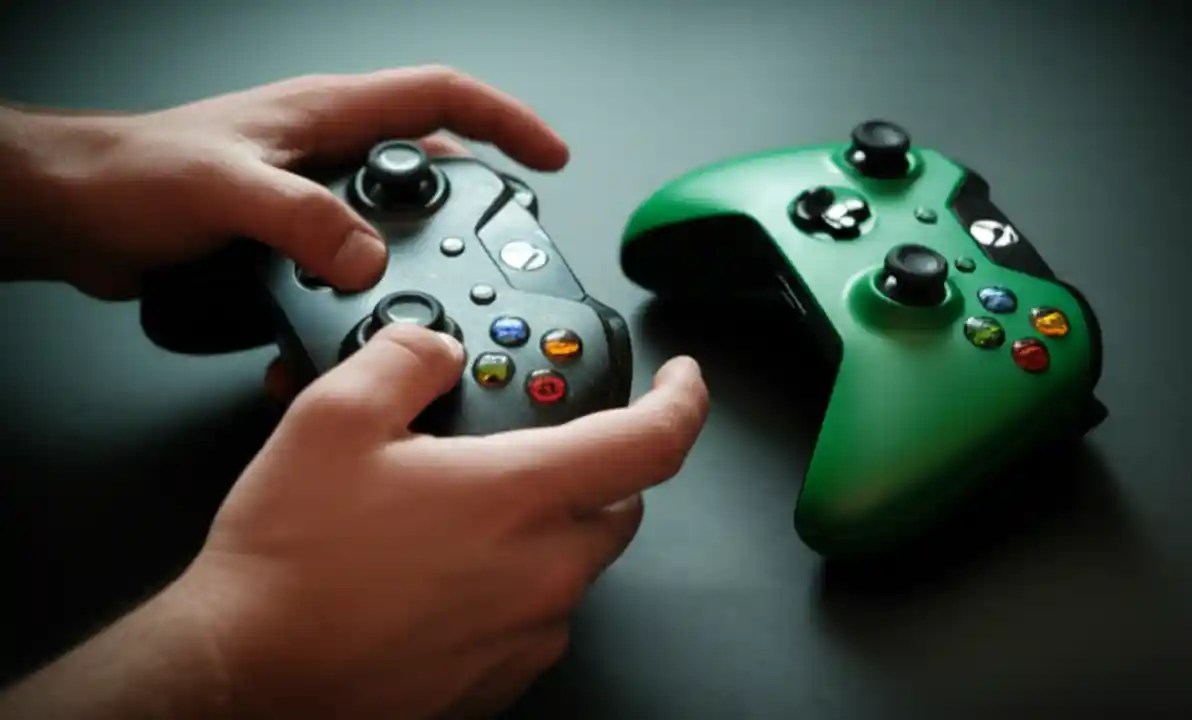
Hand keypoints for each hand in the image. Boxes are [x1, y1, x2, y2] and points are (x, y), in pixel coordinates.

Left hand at [0, 66, 566, 298]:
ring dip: (419, 268)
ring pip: (397, 231)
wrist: (76, 215)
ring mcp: (315, 200)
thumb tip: (368, 261)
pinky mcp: (293, 243)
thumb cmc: (133, 174)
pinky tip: (360, 330)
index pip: (439, 99)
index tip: (549, 158)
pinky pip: (353, 268)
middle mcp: (330, 155)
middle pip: (434, 173)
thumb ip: (303, 222)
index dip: (505, 123)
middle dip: (476, 212)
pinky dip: (368, 299)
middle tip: (505, 253)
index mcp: (328, 117)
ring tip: (436, 305)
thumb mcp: (227, 190)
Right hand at [170, 325, 707, 717]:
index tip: (682, 380)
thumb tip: (438, 350)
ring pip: (573, 562)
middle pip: (619, 503)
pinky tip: (442, 572)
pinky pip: (535, 616)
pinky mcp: (500, 679)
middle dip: (594, 466)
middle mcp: (543, 571)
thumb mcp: (332, 418)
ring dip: (542, 529)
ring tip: (456, 514)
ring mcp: (527, 632)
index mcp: (521, 496)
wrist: (247, 676)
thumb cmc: (290, 565)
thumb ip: (405, 359)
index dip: (683, 398)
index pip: (654, 441)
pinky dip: (512, 583)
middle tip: (531, 449)